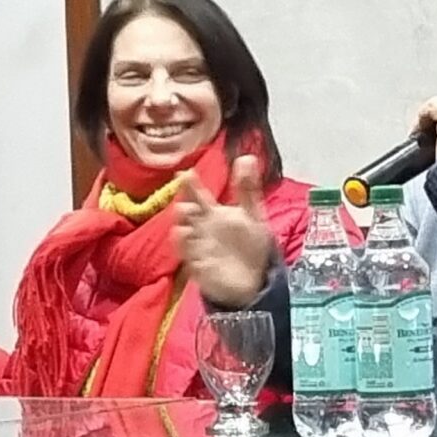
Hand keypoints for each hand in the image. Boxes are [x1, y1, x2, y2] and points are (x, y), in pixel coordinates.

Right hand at [173, 154, 278, 308]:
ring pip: (183, 232)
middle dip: (184, 205)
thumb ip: (248, 188)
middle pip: (187, 212)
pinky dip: (184, 246)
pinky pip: (187, 255)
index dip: (191, 184)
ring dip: (182, 224)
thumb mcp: (253, 214)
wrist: (253, 280)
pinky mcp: (198, 266)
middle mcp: (202, 228)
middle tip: (186, 202)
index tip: (184, 173)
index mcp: (213, 214)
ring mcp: (198, 246)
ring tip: (186, 213)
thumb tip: (247, 156)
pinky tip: (186, 235)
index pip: (198, 195)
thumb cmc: (250, 245)